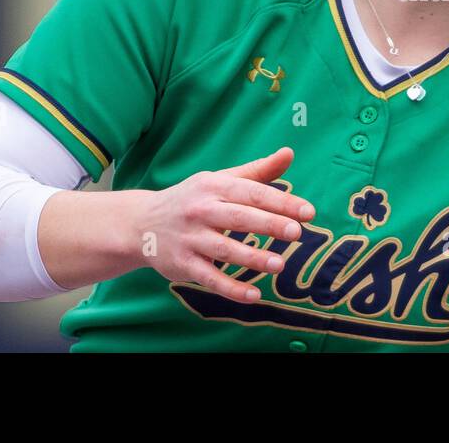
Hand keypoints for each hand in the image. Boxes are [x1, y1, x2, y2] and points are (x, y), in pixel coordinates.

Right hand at [131, 147, 314, 302]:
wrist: (140, 223)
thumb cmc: (192, 199)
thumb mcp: (220, 181)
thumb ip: (257, 171)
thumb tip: (289, 153)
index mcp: (214, 187)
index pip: (252, 192)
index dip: (281, 201)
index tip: (308, 212)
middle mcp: (201, 210)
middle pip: (238, 217)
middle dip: (268, 224)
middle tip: (297, 233)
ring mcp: (190, 238)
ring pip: (224, 249)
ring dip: (252, 258)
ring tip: (280, 265)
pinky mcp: (182, 264)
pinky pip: (209, 278)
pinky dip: (230, 288)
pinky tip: (254, 295)